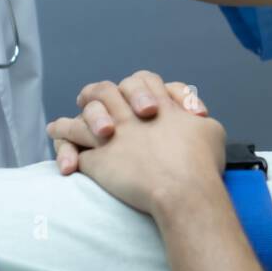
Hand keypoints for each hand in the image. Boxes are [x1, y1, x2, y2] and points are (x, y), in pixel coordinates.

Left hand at [48, 74, 208, 173]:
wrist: (182, 190)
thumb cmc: (201, 162)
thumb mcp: (212, 131)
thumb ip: (196, 120)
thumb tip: (196, 119)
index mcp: (160, 104)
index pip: (144, 80)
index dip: (138, 87)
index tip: (138, 97)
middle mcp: (131, 114)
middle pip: (108, 90)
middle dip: (99, 93)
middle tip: (92, 99)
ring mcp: (112, 134)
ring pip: (85, 115)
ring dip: (75, 117)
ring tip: (61, 124)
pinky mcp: (98, 158)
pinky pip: (74, 145)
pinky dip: (64, 145)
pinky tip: (60, 145)